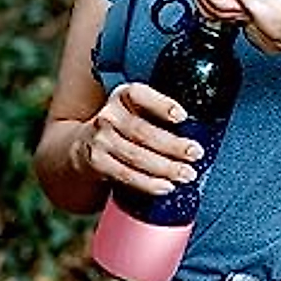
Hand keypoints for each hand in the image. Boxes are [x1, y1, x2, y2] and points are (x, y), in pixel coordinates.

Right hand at [79, 81, 202, 195]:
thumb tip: (197, 129)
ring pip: (137, 156)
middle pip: (143, 131)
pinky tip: (166, 186)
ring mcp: (100, 140)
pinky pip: (127, 175)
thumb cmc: (121, 127)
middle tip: (196, 154)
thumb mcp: (135, 110)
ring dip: (166, 168)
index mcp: (122, 96)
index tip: (182, 117)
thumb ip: (158, 115)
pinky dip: (149, 183)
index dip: (161, 105)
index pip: (140, 94)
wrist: (82, 146)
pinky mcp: (97, 162)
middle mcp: (108, 115)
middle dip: (173, 145)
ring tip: (186, 174)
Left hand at [188, 0, 280, 54]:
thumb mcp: (243, 19)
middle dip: (206, 4)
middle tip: (231, 13)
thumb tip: (207, 17)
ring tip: (238, 11)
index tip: (227, 16)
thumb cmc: (279, 25)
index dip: (206, 0)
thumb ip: (224, 10)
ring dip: (215, 7)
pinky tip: (240, 8)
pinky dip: (220, 5)